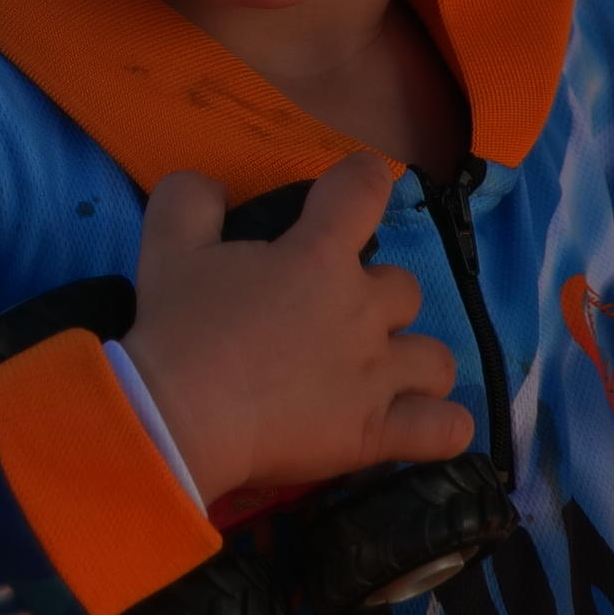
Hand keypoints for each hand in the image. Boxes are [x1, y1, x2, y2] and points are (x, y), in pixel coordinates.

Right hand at [117, 157, 470, 509]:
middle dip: (376, 295)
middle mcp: (363, 310)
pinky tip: (420, 423)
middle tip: (330, 316)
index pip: (366, 188)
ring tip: (380, 376)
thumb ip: (191, 200)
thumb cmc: (178, 330)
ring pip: (437, 359)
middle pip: (406, 285)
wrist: (177, 418)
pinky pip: (445, 429)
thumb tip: (215, 188)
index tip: (345, 195)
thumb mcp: (168, 247)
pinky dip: (442, 427)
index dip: (362, 181)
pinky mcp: (376, 433)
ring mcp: (377, 376)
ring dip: (414, 363)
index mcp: (319, 255)